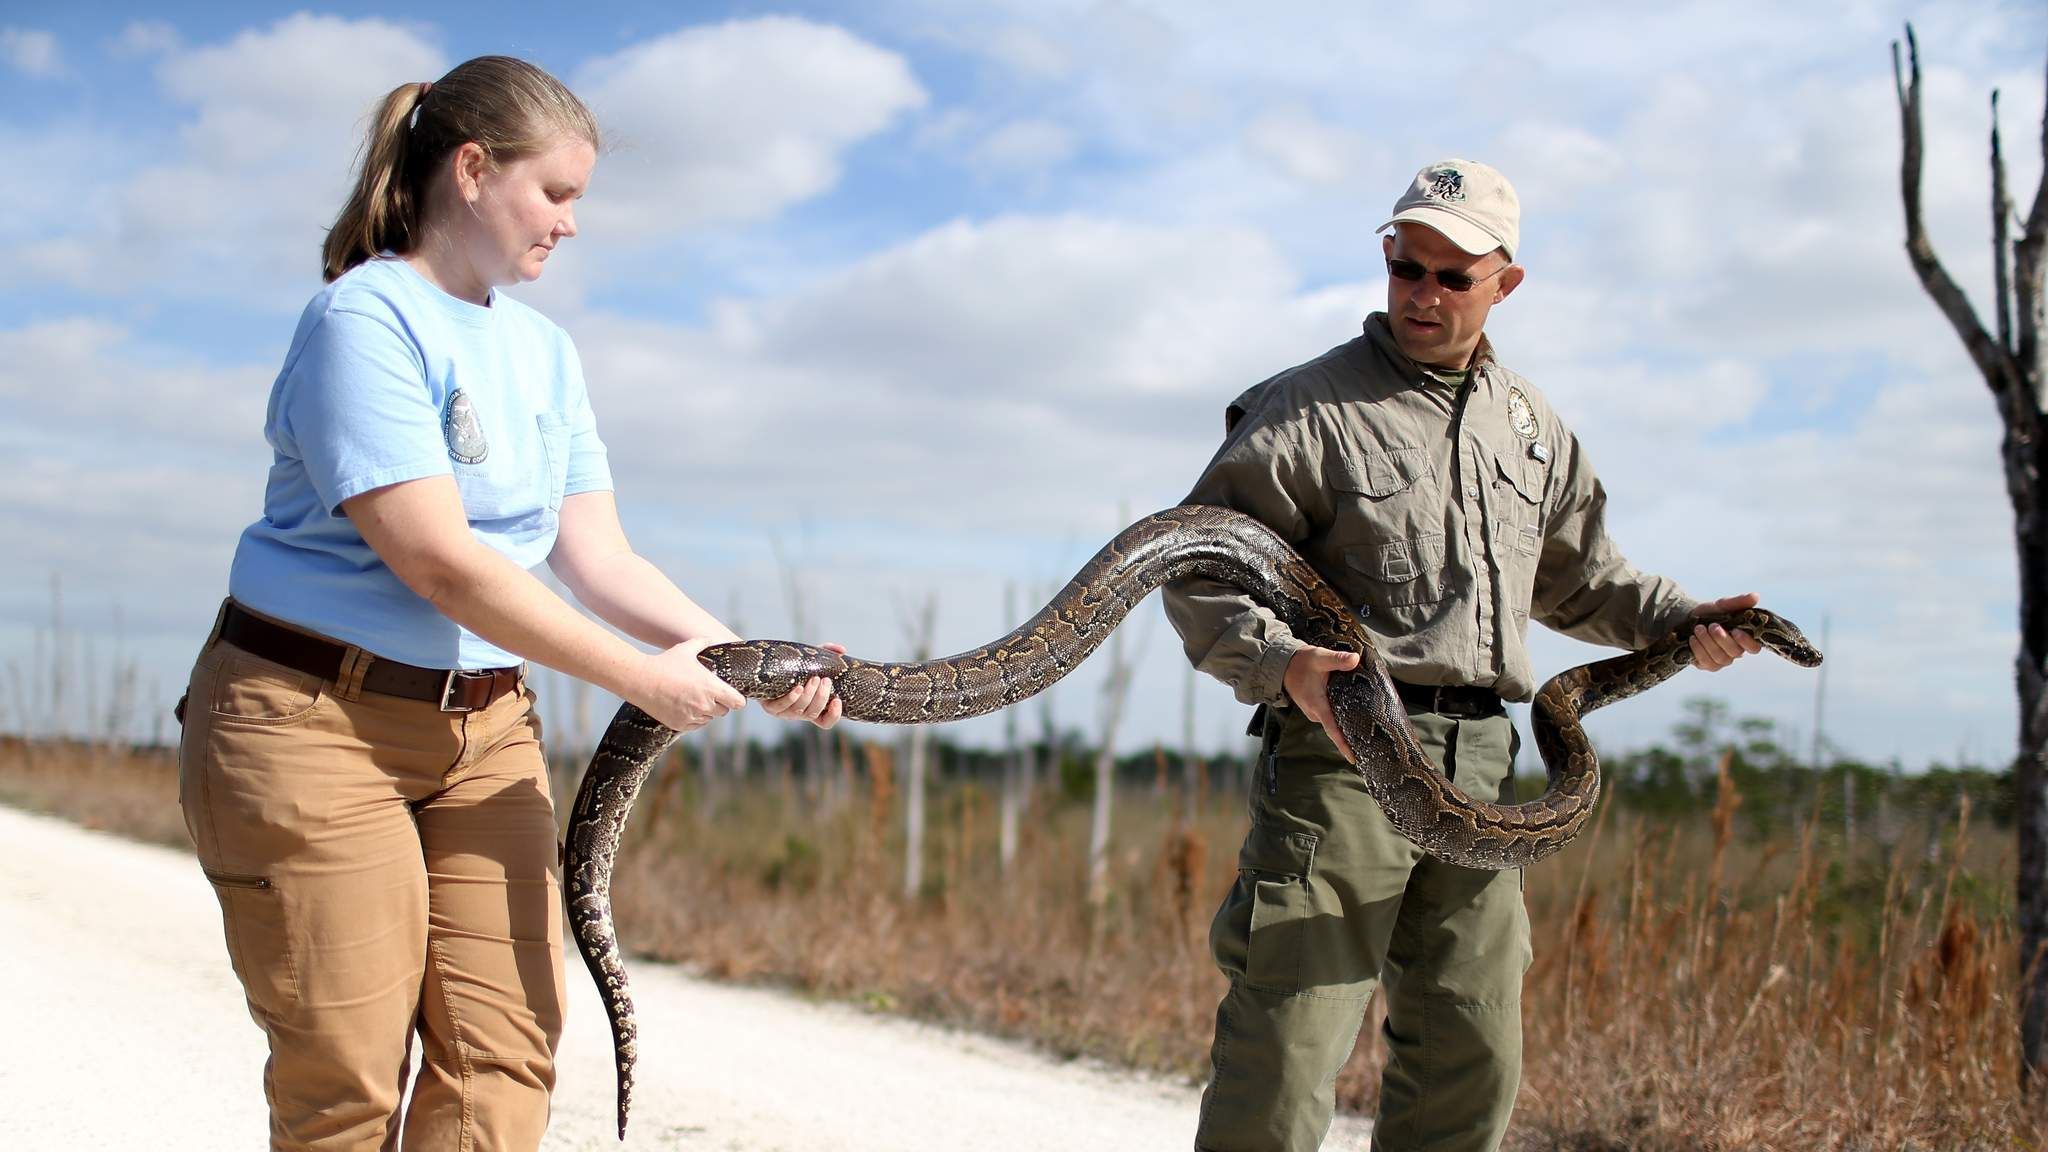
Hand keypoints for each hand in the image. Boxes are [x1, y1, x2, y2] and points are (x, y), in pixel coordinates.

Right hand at [632, 637, 747, 731]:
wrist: (641, 680)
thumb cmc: (665, 663)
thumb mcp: (686, 649)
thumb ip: (702, 642)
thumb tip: (710, 638)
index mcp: (711, 687)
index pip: (737, 702)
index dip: (738, 699)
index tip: (734, 696)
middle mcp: (704, 705)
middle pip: (724, 711)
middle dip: (720, 704)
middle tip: (711, 695)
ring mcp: (692, 716)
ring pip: (709, 719)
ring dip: (706, 712)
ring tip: (695, 699)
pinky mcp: (679, 725)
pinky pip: (695, 725)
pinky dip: (693, 719)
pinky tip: (685, 707)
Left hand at [759, 642, 844, 729]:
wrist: (767, 667)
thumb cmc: (794, 666)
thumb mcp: (812, 659)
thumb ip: (828, 653)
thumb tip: (842, 650)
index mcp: (811, 708)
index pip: (825, 722)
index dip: (833, 715)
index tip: (837, 700)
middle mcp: (799, 713)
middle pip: (813, 713)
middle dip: (821, 697)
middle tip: (825, 680)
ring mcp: (784, 712)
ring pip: (800, 710)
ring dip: (809, 696)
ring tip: (814, 679)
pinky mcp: (770, 707)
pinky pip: (781, 707)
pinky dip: (791, 698)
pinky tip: (798, 688)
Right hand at [1284, 645, 1361, 760]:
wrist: (1283, 664)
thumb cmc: (1300, 662)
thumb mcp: (1319, 658)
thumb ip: (1337, 660)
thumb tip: (1355, 660)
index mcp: (1318, 706)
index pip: (1333, 730)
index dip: (1343, 746)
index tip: (1354, 759)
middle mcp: (1315, 712)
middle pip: (1337, 728)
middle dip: (1352, 735)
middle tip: (1372, 742)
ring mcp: (1315, 711)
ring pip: (1334, 721)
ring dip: (1347, 723)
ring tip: (1368, 728)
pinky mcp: (1315, 707)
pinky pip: (1330, 715)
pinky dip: (1340, 715)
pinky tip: (1354, 712)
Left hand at [1690, 593, 1763, 671]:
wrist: (1687, 620)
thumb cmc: (1710, 614)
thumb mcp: (1722, 606)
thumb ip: (1738, 602)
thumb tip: (1755, 596)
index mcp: (1743, 638)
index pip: (1754, 647)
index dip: (1747, 642)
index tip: (1735, 631)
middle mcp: (1734, 652)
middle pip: (1735, 652)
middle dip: (1722, 639)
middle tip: (1712, 626)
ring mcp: (1721, 660)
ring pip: (1720, 658)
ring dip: (1708, 642)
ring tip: (1698, 628)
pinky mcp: (1707, 665)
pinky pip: (1706, 663)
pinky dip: (1698, 649)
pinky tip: (1693, 638)